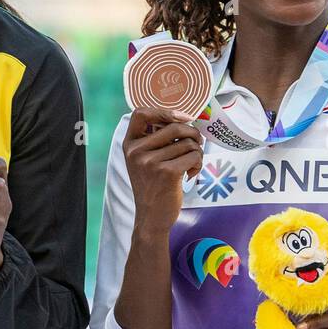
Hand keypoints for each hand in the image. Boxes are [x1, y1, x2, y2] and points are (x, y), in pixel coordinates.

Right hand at [123, 107, 203, 236]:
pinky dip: (198, 163)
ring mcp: (151, 162)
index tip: (180, 118)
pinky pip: (194, 156)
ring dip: (197, 152)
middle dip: (193, 133)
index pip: (141, 113)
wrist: (151, 217)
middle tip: (197, 144)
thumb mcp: (143, 161)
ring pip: (188, 143)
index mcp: (129, 145)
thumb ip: (154, 141)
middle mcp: (137, 151)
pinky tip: (190, 173)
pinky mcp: (167, 172)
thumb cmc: (152, 187)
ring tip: (191, 164)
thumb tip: (183, 119)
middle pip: (174, 126)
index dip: (163, 111)